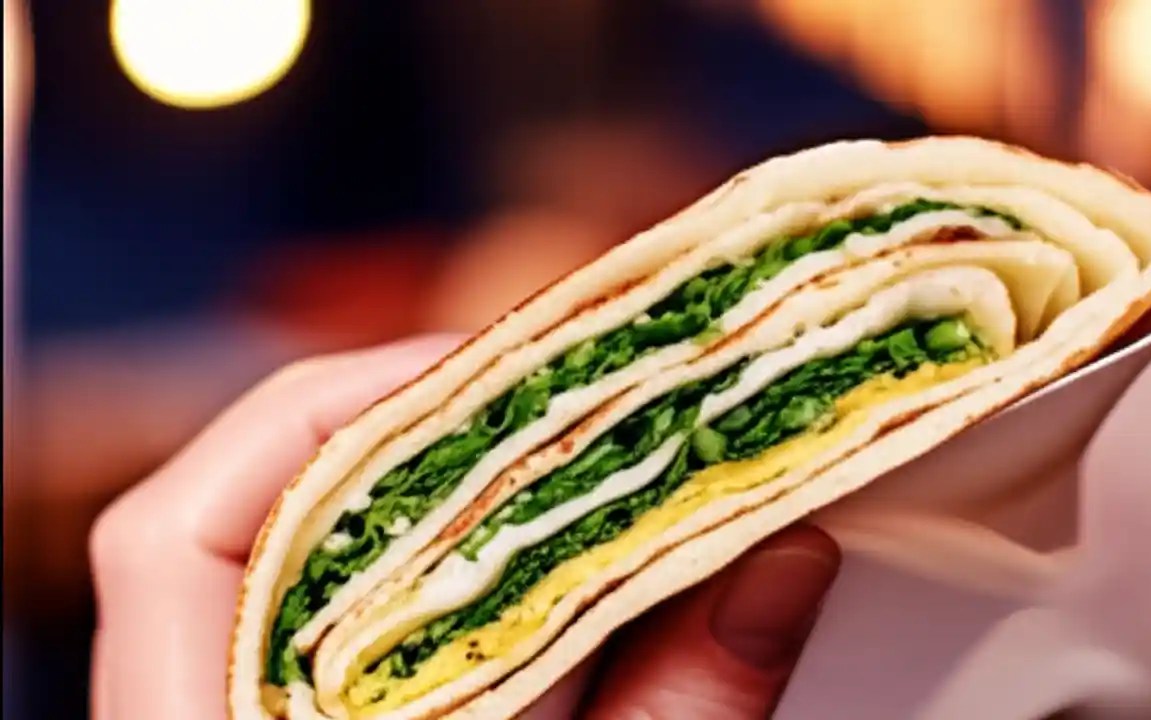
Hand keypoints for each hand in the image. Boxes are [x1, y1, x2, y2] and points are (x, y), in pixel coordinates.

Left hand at [90, 335, 840, 719]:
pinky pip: (381, 628)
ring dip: (444, 493)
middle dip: (410, 430)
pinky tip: (554, 555)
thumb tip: (778, 563)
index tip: (472, 372)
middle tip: (552, 388)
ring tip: (563, 444)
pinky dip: (465, 573)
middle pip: (258, 521)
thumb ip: (677, 718)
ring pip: (322, 567)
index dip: (315, 419)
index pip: (177, 540)